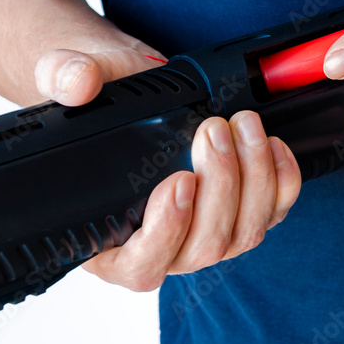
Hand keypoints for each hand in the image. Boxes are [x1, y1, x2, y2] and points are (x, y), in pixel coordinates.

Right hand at [0, 0, 300, 292]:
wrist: (130, 90)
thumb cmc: (97, 100)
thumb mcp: (69, 80)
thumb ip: (63, 78)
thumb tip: (76, 84)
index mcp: (106, 241)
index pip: (140, 265)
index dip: (165, 233)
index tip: (178, 182)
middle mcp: (161, 248)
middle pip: (204, 248)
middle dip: (219, 187)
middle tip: (213, 131)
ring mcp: (205, 235)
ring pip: (244, 234)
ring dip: (253, 179)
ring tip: (242, 124)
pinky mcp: (241, 213)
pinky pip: (272, 213)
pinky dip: (280, 180)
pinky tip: (270, 144)